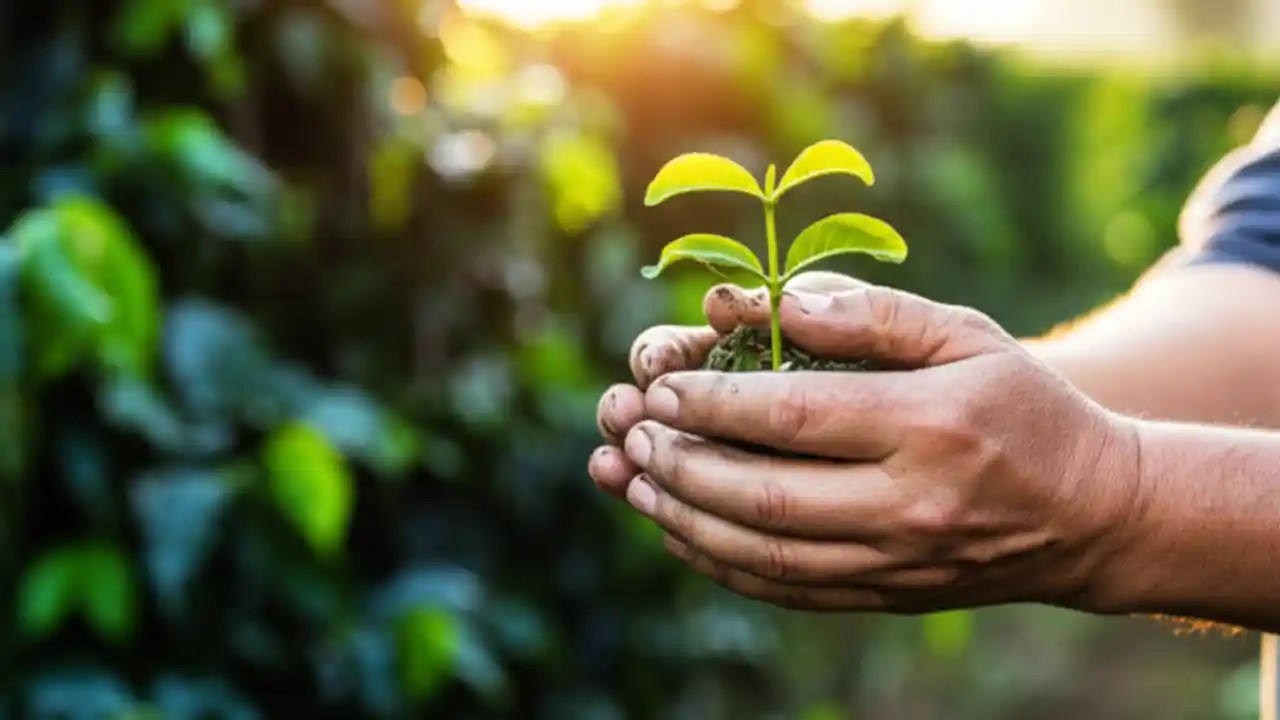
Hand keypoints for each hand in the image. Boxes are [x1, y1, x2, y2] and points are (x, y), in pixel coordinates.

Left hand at [620, 284, 1141, 613]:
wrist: (1093, 512)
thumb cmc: (1025, 406)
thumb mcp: (966, 335)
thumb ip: (870, 315)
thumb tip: (772, 303)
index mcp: (930, 427)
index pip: (795, 418)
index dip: (714, 404)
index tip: (662, 387)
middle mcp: (911, 505)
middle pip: (767, 494)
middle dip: (684, 463)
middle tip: (633, 433)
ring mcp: (899, 562)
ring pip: (767, 553)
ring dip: (685, 519)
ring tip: (633, 482)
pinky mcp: (889, 595)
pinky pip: (788, 590)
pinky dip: (721, 564)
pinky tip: (679, 532)